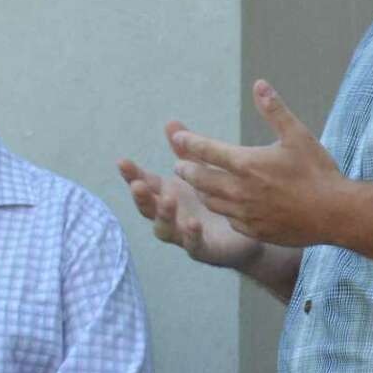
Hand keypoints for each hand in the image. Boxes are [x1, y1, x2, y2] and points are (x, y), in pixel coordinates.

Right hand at [117, 155, 262, 272]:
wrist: (249, 231)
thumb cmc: (217, 200)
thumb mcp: (201, 172)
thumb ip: (185, 151)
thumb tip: (171, 123)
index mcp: (168, 194)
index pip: (144, 183)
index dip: (132, 175)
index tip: (123, 162)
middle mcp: (171, 215)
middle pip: (148, 208)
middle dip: (141, 197)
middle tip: (138, 185)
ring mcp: (183, 235)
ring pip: (164, 229)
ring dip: (163, 215)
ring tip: (168, 201)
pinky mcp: (203, 250)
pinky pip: (193, 245)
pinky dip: (190, 235)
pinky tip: (193, 223)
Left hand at [165, 81, 346, 248]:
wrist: (335, 214)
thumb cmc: (318, 172)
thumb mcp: (298, 136)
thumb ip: (274, 110)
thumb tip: (259, 84)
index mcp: (247, 163)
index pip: (207, 151)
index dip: (189, 143)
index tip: (177, 138)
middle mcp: (240, 189)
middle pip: (201, 179)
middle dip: (187, 170)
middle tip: (179, 166)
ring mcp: (245, 212)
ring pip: (211, 201)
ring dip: (202, 191)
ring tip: (199, 185)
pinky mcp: (253, 230)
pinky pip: (229, 219)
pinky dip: (222, 210)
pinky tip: (224, 206)